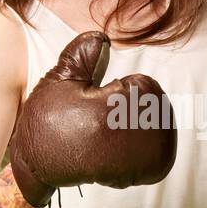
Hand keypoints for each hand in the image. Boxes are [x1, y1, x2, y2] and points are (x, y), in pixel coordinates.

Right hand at [7, 31, 177, 207]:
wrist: (42, 168)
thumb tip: (104, 38)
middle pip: (156, 102)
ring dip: (139, 124)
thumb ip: (83, 55)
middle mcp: (140, 134)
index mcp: (118, 109)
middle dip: (131, 107)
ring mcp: (152, 155)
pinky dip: (146, 144)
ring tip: (109, 138)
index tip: (96, 107)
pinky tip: (120, 151)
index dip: (118, 91)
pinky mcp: (156, 169)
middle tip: (101, 125)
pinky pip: (164, 142)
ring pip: (160, 121)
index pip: (143, 84)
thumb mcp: (59, 82)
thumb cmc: (48, 123)